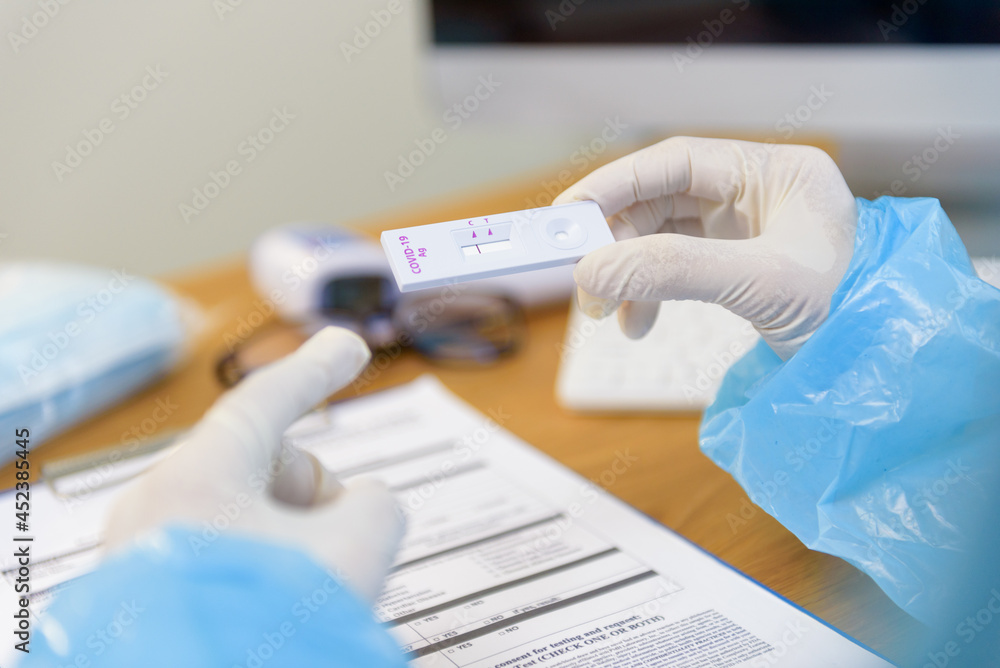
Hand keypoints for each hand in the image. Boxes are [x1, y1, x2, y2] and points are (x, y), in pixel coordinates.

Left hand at [104, 327, 402, 602]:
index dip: (320, 368)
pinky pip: (228, 563)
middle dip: (316, 502)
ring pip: (255, 524)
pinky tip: (278, 619)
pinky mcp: (152, 600)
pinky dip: (266, 580)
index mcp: (198, 477)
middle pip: (270, 470)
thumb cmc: (258, 631)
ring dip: (297, 549)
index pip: (269, 399)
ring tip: (302, 602)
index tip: (348, 345)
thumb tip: (366, 506)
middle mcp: (161, 507)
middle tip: (336, 555)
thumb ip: (379, 505)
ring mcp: (151, 557)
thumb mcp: (354, 551)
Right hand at [554, 136, 856, 359]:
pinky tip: (637, 322)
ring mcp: (745, 231)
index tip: (568, 216)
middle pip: (659, 202)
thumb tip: (593, 271)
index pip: (677, 162)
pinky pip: (673, 269)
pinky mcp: (735, 266)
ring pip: (660, 238)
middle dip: (618, 243)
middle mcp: (757, 194)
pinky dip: (647, 294)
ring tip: (607, 312)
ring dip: (627, 274)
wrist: (887, 369)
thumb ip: (675, 270)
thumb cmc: (852, 313)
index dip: (615, 185)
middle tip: (586, 283)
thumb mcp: (761, 284)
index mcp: (776, 173)